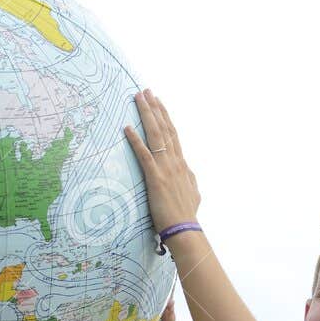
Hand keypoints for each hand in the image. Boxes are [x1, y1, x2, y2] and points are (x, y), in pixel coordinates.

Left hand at [124, 89, 199, 233]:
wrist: (185, 229)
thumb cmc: (186, 214)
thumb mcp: (192, 192)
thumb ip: (189, 179)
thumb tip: (188, 173)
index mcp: (182, 164)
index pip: (172, 134)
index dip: (165, 116)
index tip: (158, 102)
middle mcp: (175, 161)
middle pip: (164, 128)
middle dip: (154, 108)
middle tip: (146, 91)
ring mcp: (166, 168)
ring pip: (156, 135)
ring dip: (146, 115)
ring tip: (138, 99)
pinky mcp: (155, 178)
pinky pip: (144, 155)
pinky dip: (135, 140)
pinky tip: (126, 128)